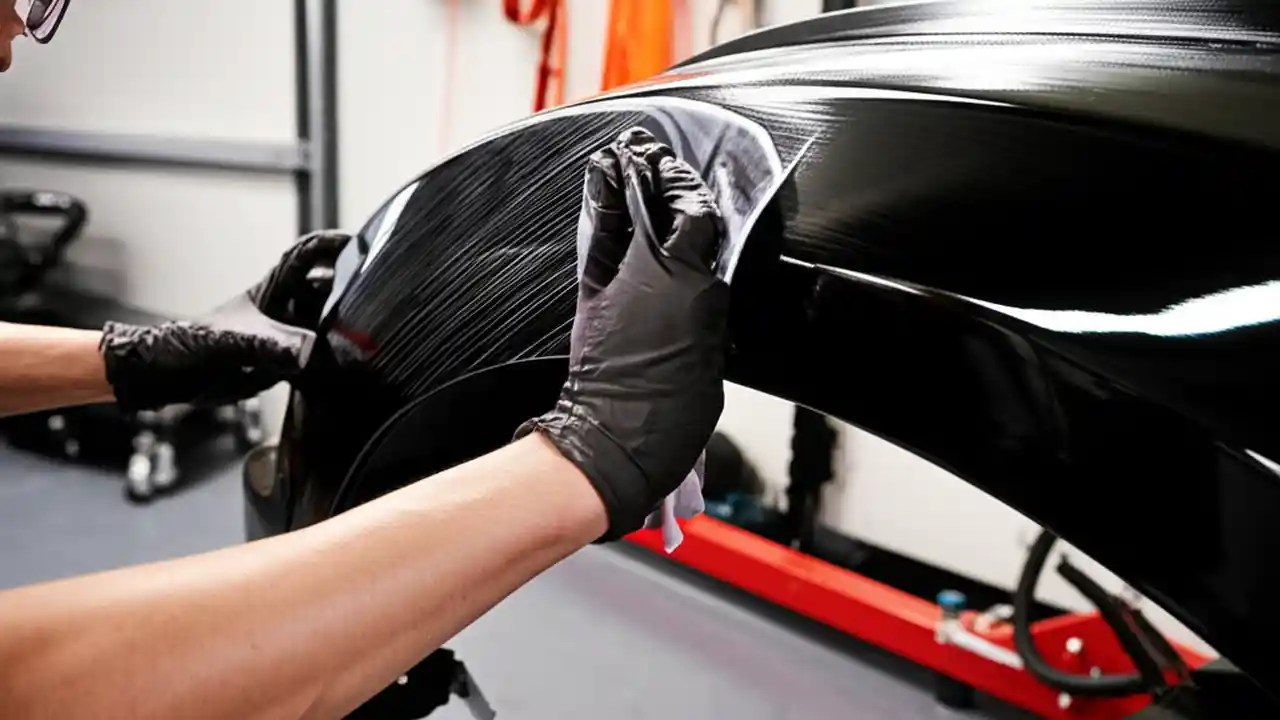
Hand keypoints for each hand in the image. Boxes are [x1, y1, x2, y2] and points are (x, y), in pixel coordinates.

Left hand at [100, 230, 350, 410]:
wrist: (164, 379)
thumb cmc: (183, 348)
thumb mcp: (225, 344)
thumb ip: (266, 345)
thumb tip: (306, 350)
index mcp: (267, 292)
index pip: (304, 258)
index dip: (330, 245)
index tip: (358, 242)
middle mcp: (280, 311)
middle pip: (325, 291)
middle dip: (351, 291)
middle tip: (377, 299)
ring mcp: (282, 337)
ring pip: (325, 326)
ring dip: (346, 330)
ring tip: (370, 338)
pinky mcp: (281, 364)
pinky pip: (316, 359)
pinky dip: (334, 363)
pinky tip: (350, 369)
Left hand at [517, 128, 729, 539]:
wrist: (621, 437)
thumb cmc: (670, 411)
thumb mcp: (708, 353)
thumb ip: (702, 308)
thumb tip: (697, 289)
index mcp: (700, 289)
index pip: (700, 218)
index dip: (691, 190)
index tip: (688, 172)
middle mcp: (662, 274)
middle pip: (663, 205)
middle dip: (658, 174)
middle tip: (651, 149)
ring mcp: (623, 279)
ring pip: (627, 214)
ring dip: (626, 182)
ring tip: (624, 154)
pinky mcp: (594, 293)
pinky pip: (600, 237)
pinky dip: (600, 206)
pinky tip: (598, 184)